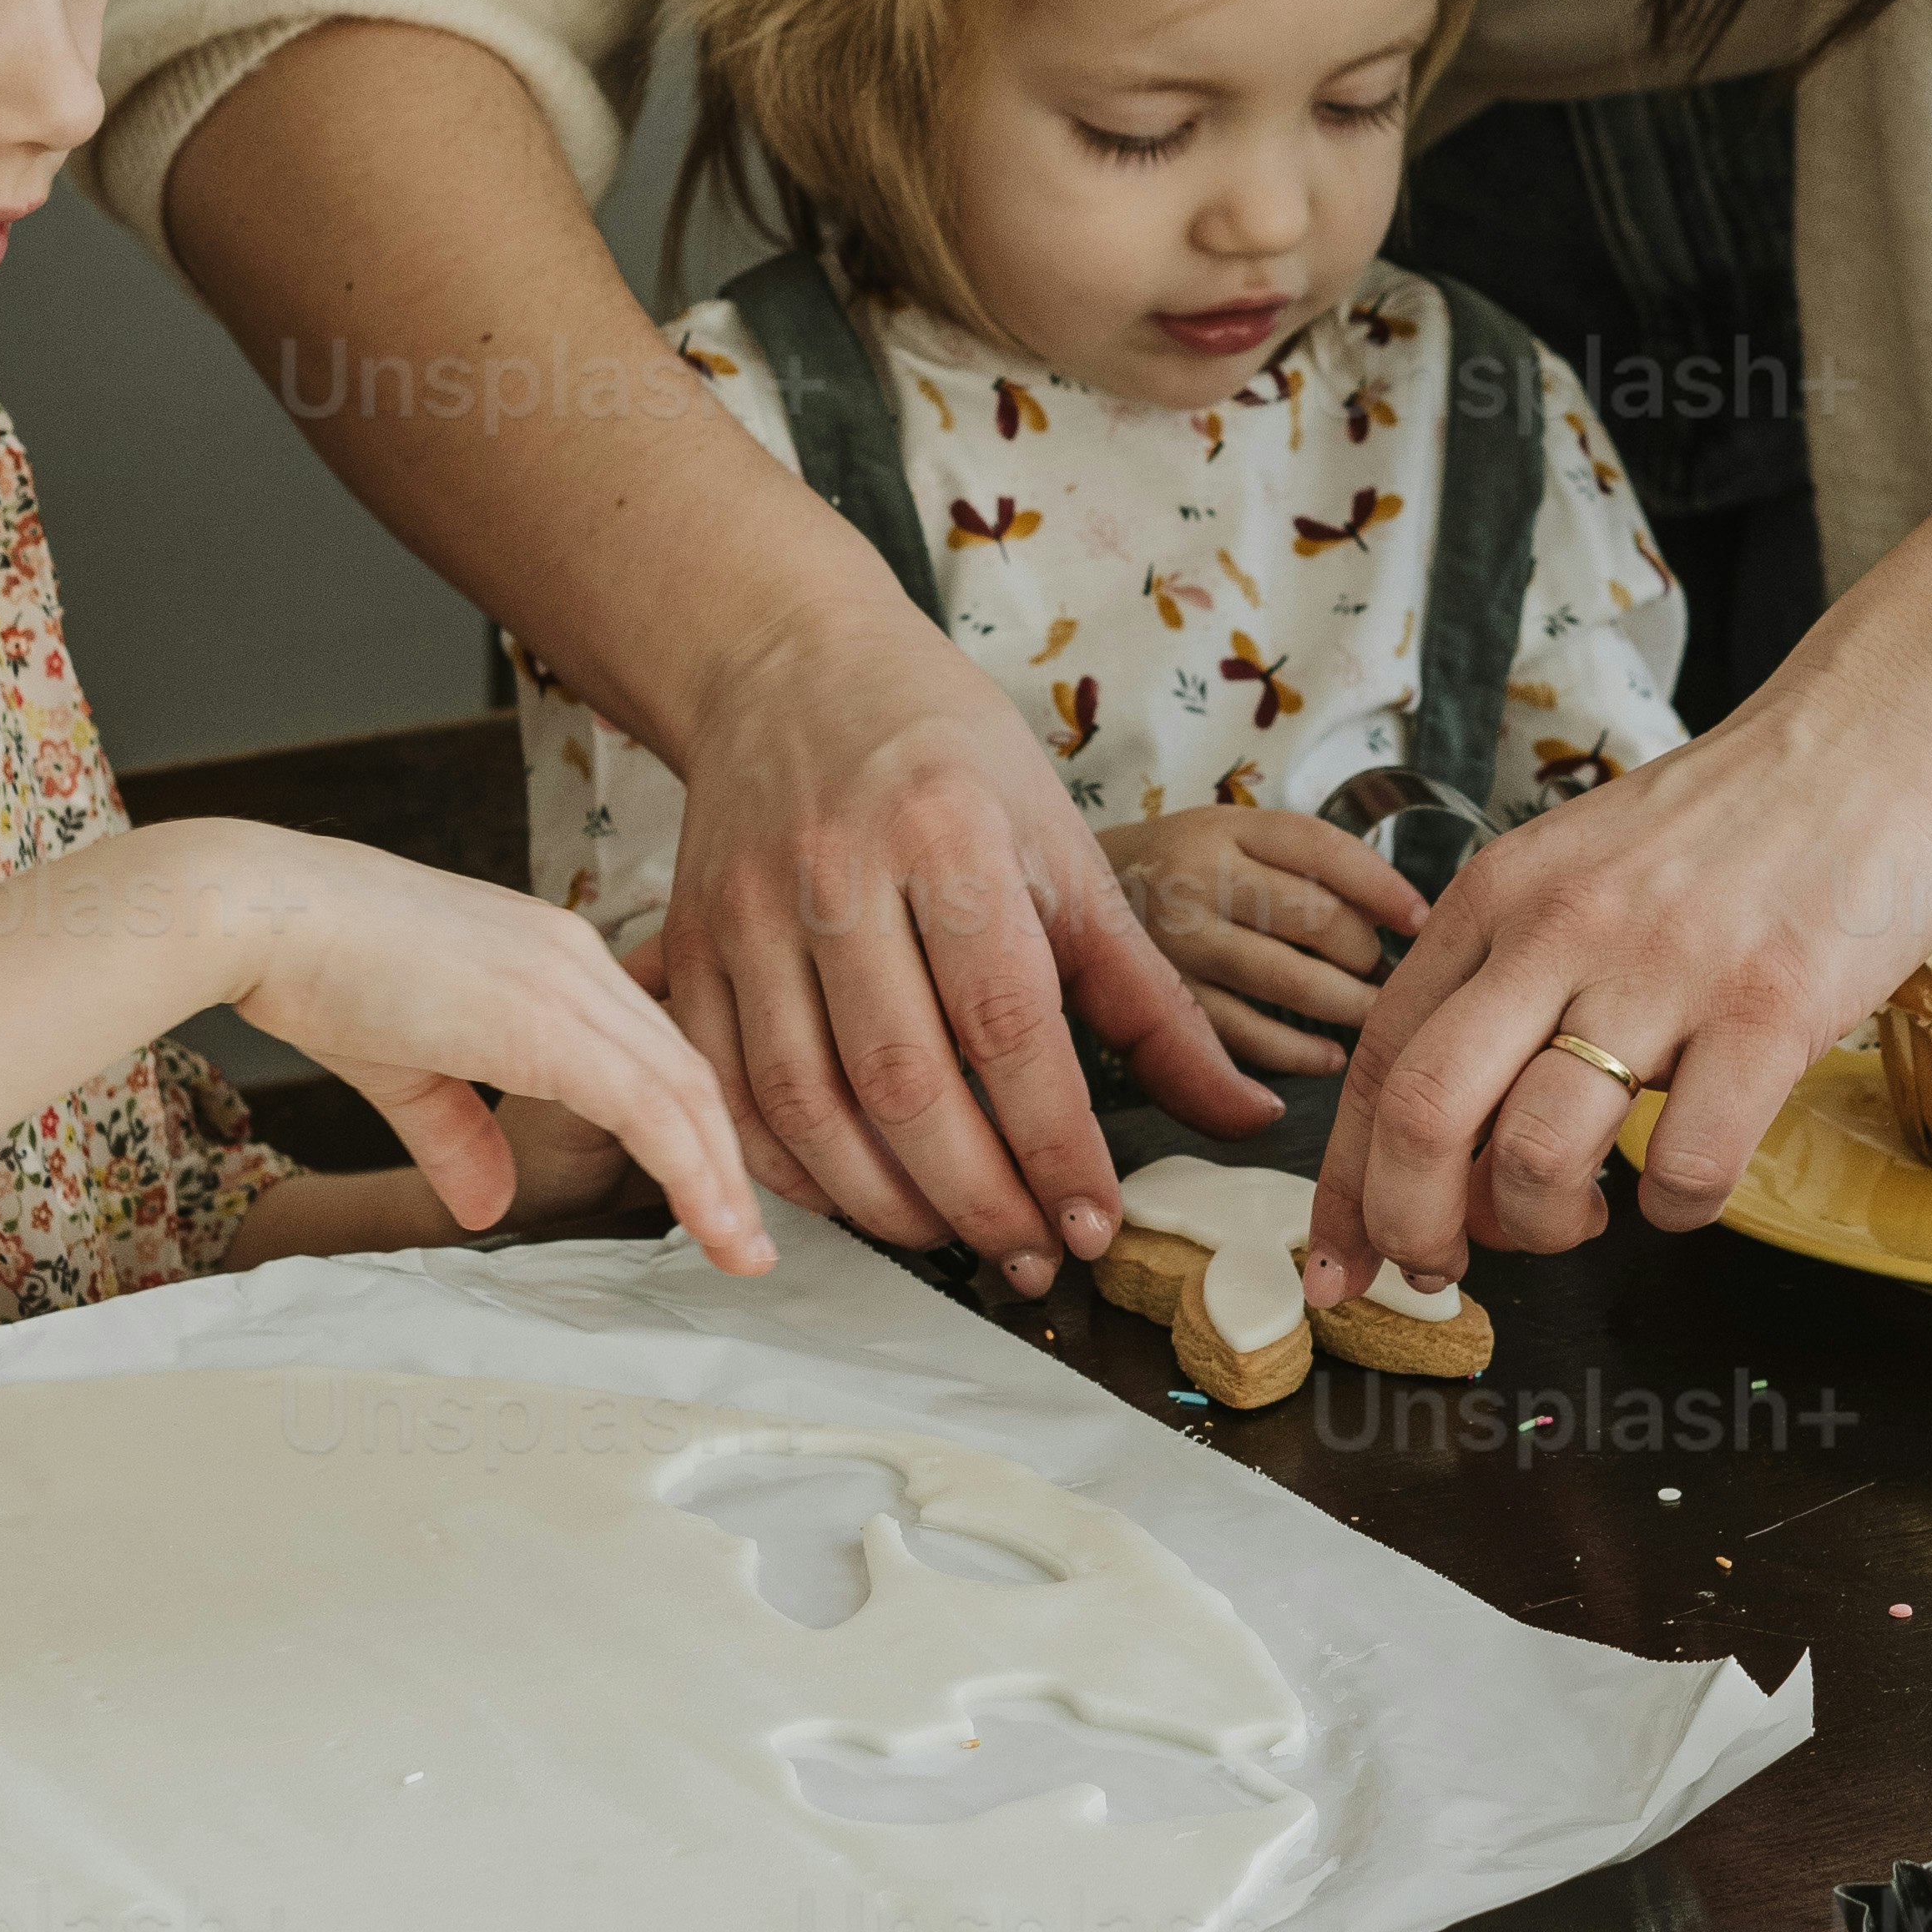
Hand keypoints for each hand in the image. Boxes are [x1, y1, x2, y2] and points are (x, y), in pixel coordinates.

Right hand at [201, 832, 772, 1273]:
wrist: (264, 912)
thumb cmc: (316, 968)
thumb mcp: (404, 1066)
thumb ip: (458, 1134)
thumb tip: (489, 1202)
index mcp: (553, 957)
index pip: (655, 1047)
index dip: (694, 1123)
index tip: (718, 1189)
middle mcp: (577, 958)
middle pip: (689, 1067)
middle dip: (730, 1157)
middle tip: (751, 1237)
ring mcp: (566, 980)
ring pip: (683, 1087)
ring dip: (723, 1176)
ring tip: (744, 1249)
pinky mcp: (543, 1015)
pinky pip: (644, 1101)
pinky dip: (688, 1164)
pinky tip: (709, 1217)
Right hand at [657, 609, 1269, 1288]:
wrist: (790, 672)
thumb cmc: (948, 761)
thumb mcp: (1064, 851)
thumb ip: (1149, 996)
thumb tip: (1245, 1114)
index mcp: (949, 834)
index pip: (1006, 1022)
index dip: (1054, 1143)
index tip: (1096, 1225)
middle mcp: (835, 872)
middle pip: (901, 1081)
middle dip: (979, 1199)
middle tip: (1036, 1259)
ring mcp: (746, 914)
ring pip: (804, 1104)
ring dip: (886, 1203)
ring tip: (960, 1241)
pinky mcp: (686, 950)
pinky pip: (728, 1093)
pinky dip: (791, 1172)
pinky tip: (859, 1200)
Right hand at [1095, 803, 1430, 1086]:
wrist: (1074, 897)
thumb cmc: (1180, 868)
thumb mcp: (1231, 834)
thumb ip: (1299, 862)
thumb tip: (1400, 914)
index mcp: (1223, 828)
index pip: (1322, 849)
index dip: (1383, 886)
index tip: (1421, 918)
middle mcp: (1196, 881)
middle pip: (1316, 919)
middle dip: (1367, 952)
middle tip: (1386, 969)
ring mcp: (1179, 946)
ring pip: (1293, 983)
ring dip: (1350, 1006)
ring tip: (1374, 1012)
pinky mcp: (1166, 1002)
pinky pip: (1252, 1038)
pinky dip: (1302, 1055)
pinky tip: (1331, 1056)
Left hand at [1300, 691, 1931, 1299]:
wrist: (1875, 736)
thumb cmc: (1730, 828)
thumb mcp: (1578, 871)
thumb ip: (1509, 979)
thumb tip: (1452, 1137)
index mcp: (1498, 895)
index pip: (1378, 1056)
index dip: (1345, 1181)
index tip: (1342, 1257)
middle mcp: (1562, 928)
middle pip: (1422, 1111)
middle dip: (1412, 1226)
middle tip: (1444, 1269)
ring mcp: (1665, 968)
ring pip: (1537, 1154)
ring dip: (1541, 1226)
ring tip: (1581, 1214)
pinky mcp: (1771, 1008)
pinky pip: (1686, 1165)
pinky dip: (1673, 1212)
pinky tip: (1685, 1185)